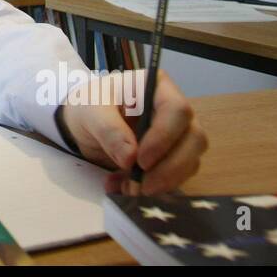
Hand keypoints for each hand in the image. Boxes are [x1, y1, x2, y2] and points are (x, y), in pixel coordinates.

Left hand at [58, 72, 207, 195]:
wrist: (82, 122)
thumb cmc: (89, 105)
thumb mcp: (91, 110)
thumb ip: (109, 130)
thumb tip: (131, 159)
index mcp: (157, 87)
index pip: (177, 110)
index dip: (164, 137)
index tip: (141, 161)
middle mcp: (174, 111)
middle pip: (194, 139)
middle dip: (170, 167)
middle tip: (142, 186)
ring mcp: (177, 135)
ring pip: (190, 161)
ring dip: (164, 182)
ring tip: (128, 189)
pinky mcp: (171, 157)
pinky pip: (176, 177)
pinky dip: (155, 188)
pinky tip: (124, 188)